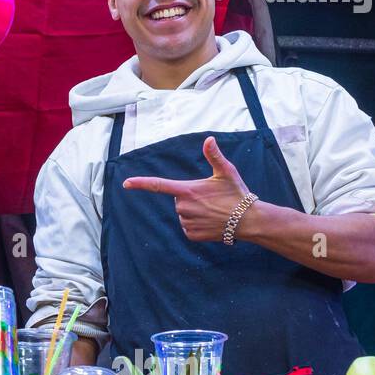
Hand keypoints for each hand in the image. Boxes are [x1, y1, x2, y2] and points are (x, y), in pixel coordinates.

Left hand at [121, 136, 251, 241]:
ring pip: (183, 214)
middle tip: (210, 198)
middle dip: (190, 197)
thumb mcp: (226, 172)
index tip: (126, 183)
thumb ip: (214, 156)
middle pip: (178, 199)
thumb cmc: (237, 193)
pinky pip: (188, 226)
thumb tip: (209, 139)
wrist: (249, 220)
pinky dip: (197, 224)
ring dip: (194, 211)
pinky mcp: (192, 234)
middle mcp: (184, 207)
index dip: (140, 184)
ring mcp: (187, 222)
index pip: (158, 185)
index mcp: (187, 190)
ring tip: (213, 210)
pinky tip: (211, 222)